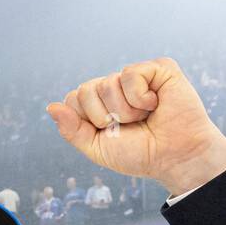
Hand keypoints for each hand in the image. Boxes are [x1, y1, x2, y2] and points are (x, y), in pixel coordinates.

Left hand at [46, 57, 225, 194]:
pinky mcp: (157, 68)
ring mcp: (135, 76)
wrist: (174, 157)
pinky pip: (129, 74)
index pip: (73, 99)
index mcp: (99, 104)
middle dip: (105, 117)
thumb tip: (51, 107)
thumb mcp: (98, 149)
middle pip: (86, 90)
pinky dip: (140, 97)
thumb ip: (72, 130)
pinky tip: (155, 104)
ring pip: (106, 83)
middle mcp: (114, 87)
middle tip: (129, 126)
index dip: (88, 121)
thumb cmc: (140, 154)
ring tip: (145, 117)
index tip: (109, 133)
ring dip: (125, 110)